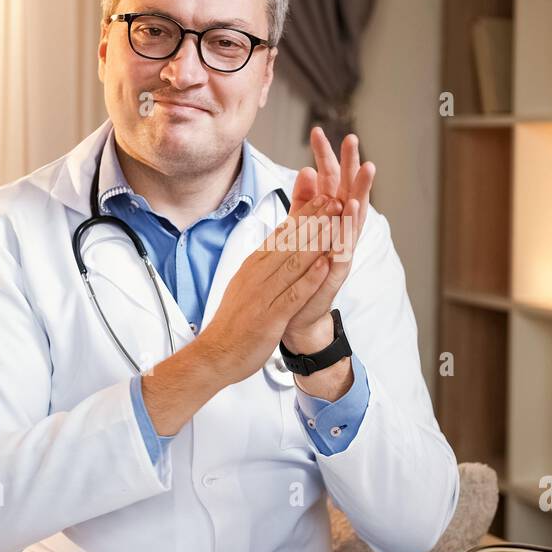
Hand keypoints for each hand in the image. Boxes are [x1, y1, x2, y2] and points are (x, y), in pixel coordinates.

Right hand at [193, 191, 341, 385]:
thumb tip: (278, 241)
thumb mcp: (246, 282)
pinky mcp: (270, 317)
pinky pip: (293, 294)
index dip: (305, 215)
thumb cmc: (234, 320)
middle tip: (335, 201)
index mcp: (254, 265)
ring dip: (316, 242)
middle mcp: (258, 275)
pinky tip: (325, 266)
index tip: (323, 198)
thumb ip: (263, 262)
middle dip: (315, 221)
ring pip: (294, 263)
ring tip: (335, 224)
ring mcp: (264, 295)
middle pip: (290, 243)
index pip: (282, 234)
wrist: (216, 353)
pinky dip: (310, 279)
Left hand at [281, 127, 374, 352]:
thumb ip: (303, 203)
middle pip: (347, 191)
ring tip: (366, 167)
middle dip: (350, 165)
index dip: (325, 158)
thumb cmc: (300, 273)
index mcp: (328, 220)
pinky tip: (353, 208)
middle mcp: (340, 232)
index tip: (318, 131)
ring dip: (361, 190)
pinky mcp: (339, 268)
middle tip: (352, 138)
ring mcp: (342, 249)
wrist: (297, 315)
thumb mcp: (299, 231)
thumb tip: (305, 171)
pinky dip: (350, 224)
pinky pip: (347, 242)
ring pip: (354, 215)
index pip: (328, 183)